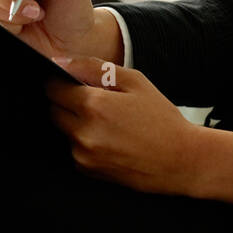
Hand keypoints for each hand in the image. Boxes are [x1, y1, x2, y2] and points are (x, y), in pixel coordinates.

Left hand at [46, 57, 232, 202]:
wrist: (180, 160)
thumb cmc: (161, 118)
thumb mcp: (135, 81)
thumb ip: (94, 68)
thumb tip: (61, 62)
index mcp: (93, 105)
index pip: (53, 88)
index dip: (61, 81)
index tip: (74, 82)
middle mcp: (82, 132)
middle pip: (53, 110)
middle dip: (67, 102)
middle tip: (96, 101)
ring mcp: (82, 154)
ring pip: (63, 130)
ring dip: (76, 122)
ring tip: (109, 122)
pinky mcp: (86, 170)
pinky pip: (73, 148)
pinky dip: (84, 141)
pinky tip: (110, 139)